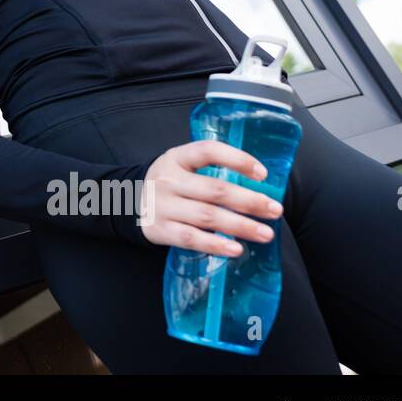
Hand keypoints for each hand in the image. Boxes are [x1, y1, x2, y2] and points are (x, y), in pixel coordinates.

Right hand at [137, 140, 284, 255]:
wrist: (125, 202)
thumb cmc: (169, 185)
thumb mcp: (181, 167)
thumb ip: (210, 172)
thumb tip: (258, 188)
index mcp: (176, 158)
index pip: (208, 151)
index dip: (237, 160)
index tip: (263, 174)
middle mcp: (168, 179)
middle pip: (215, 189)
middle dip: (249, 201)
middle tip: (275, 210)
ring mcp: (162, 205)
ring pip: (207, 216)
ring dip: (241, 226)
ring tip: (265, 233)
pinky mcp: (160, 229)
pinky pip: (191, 238)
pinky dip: (216, 244)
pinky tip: (236, 249)